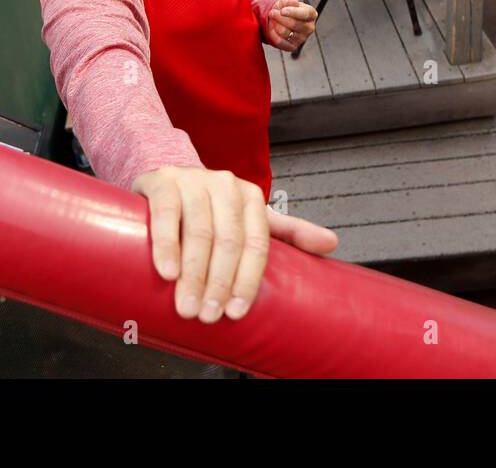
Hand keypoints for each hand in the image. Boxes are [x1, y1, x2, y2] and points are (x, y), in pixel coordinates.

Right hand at [132, 167, 338, 322]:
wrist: (168, 180)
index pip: (256, 243)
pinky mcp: (163, 182)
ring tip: (187, 306)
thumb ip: (290, 232)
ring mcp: (193, 181)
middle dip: (219, 283)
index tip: (236, 312)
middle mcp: (225, 184)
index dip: (247, 279)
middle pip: (228, 240)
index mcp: (251, 197)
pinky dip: (166, 246)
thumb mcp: (250, 219)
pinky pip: (166, 215)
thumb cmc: (212, 209)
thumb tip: (332, 243)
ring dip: (193, 274)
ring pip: (198, 231)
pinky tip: (168, 272)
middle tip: (208, 315)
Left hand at [265, 0, 316, 50]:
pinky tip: (271, 28)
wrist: (280, 20)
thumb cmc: (285, 9)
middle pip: (295, 24)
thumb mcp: (286, 2)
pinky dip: (273, 34)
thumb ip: (289, 1)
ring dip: (275, 24)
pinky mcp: (293, 46)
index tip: (282, 11)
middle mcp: (309, 27)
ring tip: (272, 19)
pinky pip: (281, 42)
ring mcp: (302, 38)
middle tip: (272, 12)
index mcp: (311, 14)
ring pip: (285, 32)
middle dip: (280, 18)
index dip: (294, 12)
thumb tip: (294, 2)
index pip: (306, 14)